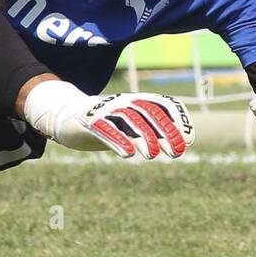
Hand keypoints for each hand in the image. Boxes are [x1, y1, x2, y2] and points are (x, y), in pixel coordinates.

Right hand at [22, 80, 193, 159]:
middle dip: (164, 131)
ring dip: (143, 137)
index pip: (162, 104)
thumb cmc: (107, 124)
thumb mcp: (130, 128)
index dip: (177, 120)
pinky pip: (105, 129)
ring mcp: (106, 110)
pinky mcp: (89, 122)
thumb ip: (152, 133)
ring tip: (151, 155)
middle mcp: (123, 102)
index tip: (188, 140)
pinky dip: (117, 140)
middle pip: (148, 112)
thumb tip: (179, 145)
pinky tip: (127, 154)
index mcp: (137, 101)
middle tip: (176, 152)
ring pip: (128, 119)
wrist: (67, 116)